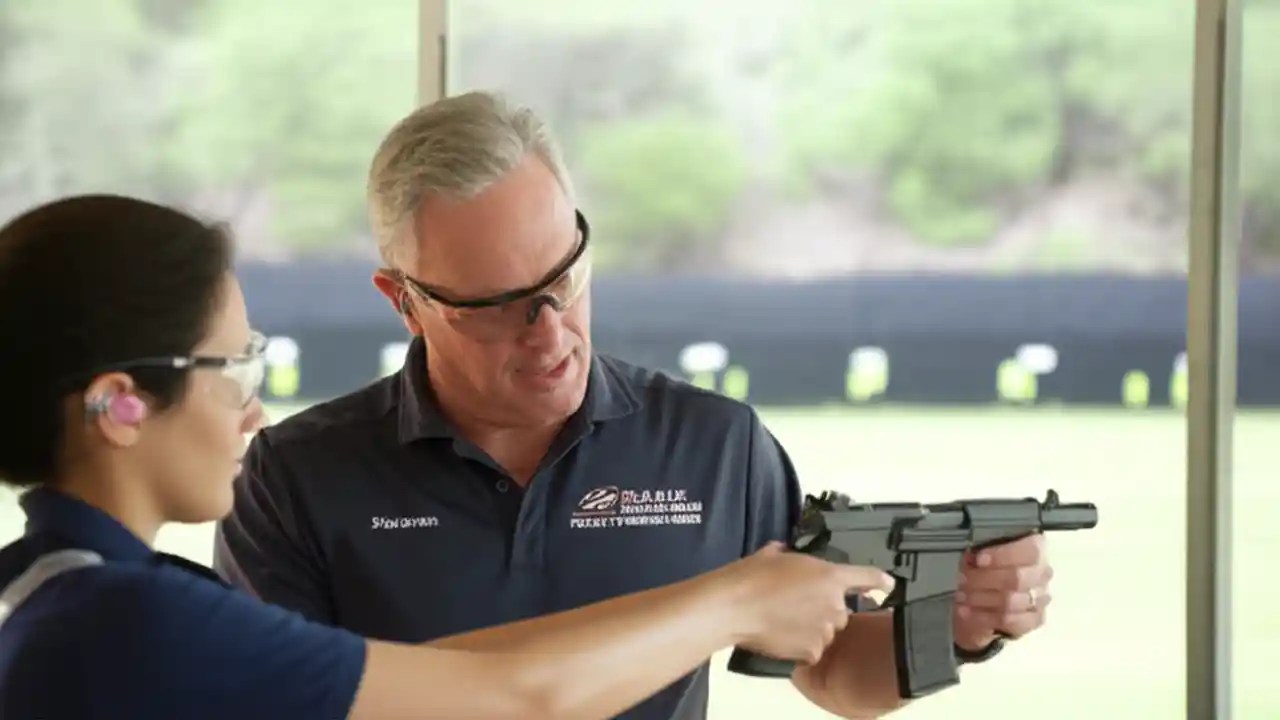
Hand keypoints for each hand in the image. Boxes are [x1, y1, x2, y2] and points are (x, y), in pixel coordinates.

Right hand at [730, 542, 894, 664]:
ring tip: (784, 623)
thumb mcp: (773, 555)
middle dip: (823, 609)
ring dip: (812, 629)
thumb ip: (790, 557)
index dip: (880, 581)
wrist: (734, 606)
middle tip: (795, 607)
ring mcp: (826, 629)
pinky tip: (782, 638)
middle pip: (840, 610)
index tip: (889, 585)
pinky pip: (813, 650)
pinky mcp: (813, 650)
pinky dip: (801, 647)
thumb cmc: (751, 576)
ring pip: (826, 632)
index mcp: (830, 575)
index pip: (867, 577)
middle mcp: (834, 603)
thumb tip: (785, 556)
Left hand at [954, 534, 1052, 650]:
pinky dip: (983, 617)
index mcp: (1035, 549)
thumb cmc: (985, 569)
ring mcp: (1040, 598)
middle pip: (1017, 579)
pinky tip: (966, 612)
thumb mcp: (979, 555)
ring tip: (961, 596)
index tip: (978, 560)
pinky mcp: (1035, 619)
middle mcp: (1042, 573)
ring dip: (980, 599)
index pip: (1029, 551)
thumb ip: (978, 554)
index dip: (1003, 556)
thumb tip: (971, 558)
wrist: (985, 598)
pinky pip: (1009, 621)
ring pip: (1011, 602)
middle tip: (962, 580)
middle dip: (984, 580)